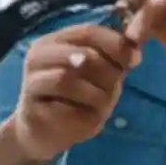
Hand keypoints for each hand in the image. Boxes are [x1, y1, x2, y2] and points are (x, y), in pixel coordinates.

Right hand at [10, 24, 140, 162]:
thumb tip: (135, 51)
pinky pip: (62, 110)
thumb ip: (113, 58)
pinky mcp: (30, 112)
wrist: (43, 133)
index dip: (116, 44)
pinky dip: (82, 115)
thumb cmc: (75, 98)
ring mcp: (30, 83)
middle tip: (115, 87)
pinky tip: (85, 119)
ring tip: (102, 105)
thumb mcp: (98, 74)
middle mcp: (37, 57)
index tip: (136, 59)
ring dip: (96, 94)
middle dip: (108, 72)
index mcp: (54, 41)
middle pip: (82, 54)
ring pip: (68, 80)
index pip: (88, 32)